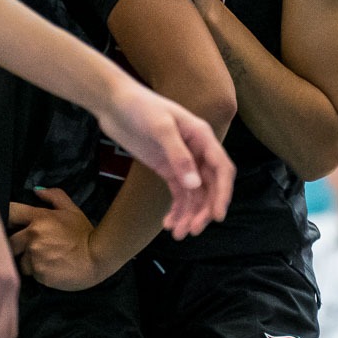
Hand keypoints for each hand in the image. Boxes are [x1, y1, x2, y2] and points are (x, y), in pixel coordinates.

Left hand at [8, 188, 102, 291]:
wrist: (98, 258)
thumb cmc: (85, 233)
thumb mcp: (72, 210)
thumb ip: (54, 196)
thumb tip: (36, 191)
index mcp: (39, 218)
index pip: (9, 213)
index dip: (8, 220)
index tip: (12, 226)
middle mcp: (33, 236)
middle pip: (9, 241)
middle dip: (17, 245)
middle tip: (32, 248)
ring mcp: (35, 256)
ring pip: (20, 260)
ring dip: (29, 261)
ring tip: (46, 260)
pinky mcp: (39, 274)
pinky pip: (31, 274)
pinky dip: (39, 273)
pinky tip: (51, 269)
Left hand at [93, 76, 234, 236]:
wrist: (114, 103)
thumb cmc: (139, 106)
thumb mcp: (160, 128)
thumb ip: (178, 155)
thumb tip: (194, 186)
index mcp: (202, 136)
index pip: (222, 169)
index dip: (223, 193)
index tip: (217, 216)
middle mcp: (197, 150)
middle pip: (210, 186)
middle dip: (203, 210)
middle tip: (192, 230)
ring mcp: (182, 160)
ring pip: (194, 194)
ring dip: (188, 214)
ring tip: (177, 233)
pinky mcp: (167, 168)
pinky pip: (178, 193)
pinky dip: (176, 210)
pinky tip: (168, 224)